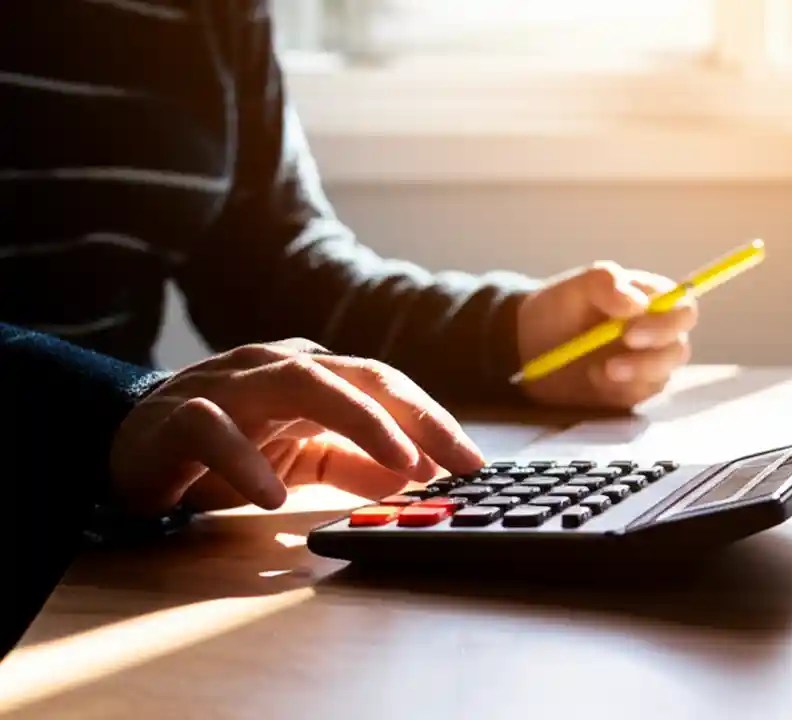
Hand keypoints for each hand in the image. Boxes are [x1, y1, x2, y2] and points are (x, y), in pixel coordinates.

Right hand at [109, 339, 484, 514]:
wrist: (133, 446)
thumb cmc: (228, 447)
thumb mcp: (303, 457)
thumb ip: (355, 464)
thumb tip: (414, 476)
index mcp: (312, 374)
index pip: (384, 385)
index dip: (432, 420)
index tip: (473, 462)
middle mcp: (277, 367)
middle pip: (356, 375)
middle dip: (412, 415)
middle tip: (451, 459)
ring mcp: (228, 386)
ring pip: (299, 382)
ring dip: (356, 420)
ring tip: (398, 463)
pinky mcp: (178, 418)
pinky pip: (214, 430)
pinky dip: (245, 462)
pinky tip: (272, 500)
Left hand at [516, 261, 697, 407]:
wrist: (528, 347)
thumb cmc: (558, 309)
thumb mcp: (576, 287)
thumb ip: (606, 284)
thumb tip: (637, 303)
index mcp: (652, 299)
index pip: (683, 308)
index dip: (667, 322)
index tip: (630, 332)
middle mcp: (657, 333)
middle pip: (679, 347)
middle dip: (652, 356)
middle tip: (615, 361)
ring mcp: (647, 364)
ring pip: (664, 374)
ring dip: (636, 375)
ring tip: (602, 371)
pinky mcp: (634, 391)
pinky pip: (643, 396)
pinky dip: (622, 391)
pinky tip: (596, 381)